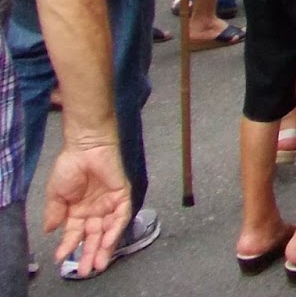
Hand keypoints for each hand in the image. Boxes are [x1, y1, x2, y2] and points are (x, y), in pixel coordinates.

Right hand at [42, 143, 131, 277]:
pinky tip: (108, 242)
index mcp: (77, 211)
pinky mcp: (122, 196)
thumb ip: (54, 213)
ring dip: (104, 247)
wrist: (85, 147)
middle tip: (86, 271)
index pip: (75, 234)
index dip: (69, 246)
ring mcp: (109, 204)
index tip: (61, 259)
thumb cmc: (69, 167)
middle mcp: (94, 210)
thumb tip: (49, 232)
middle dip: (90, 254)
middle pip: (94, 236)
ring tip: (98, 263)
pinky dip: (115, 230)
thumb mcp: (56, 193)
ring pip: (108, 230)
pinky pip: (121, 216)